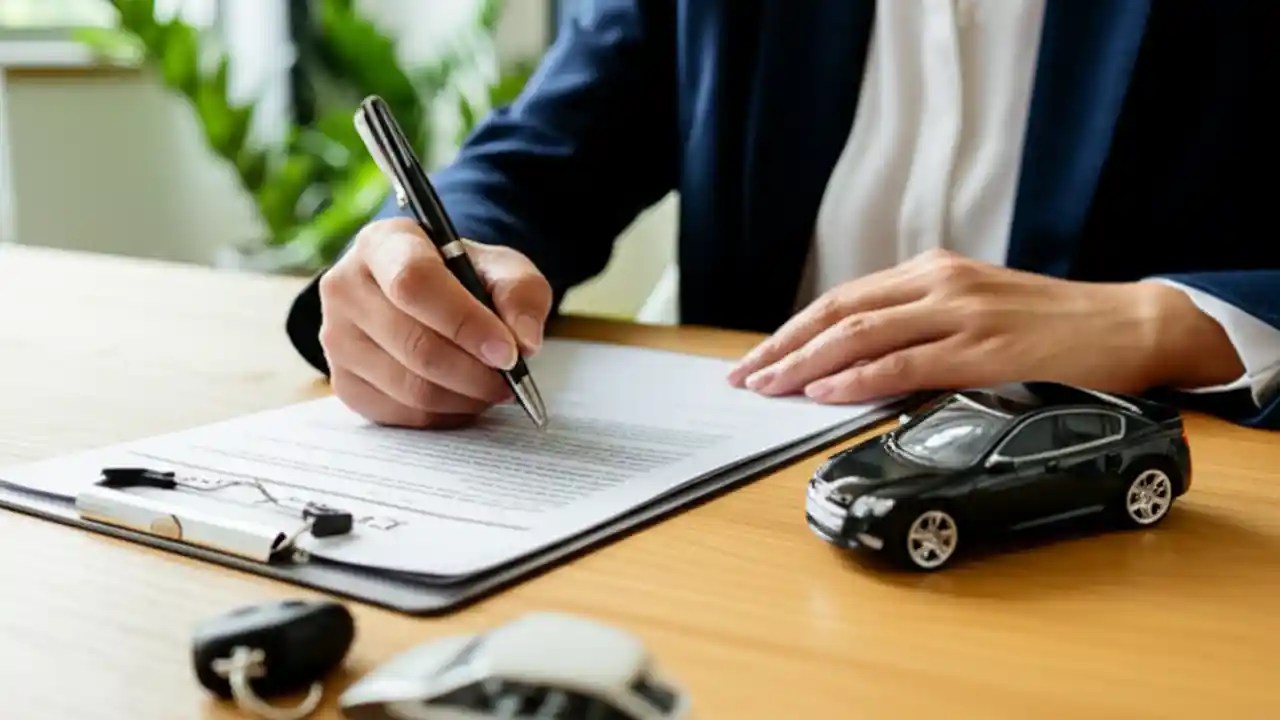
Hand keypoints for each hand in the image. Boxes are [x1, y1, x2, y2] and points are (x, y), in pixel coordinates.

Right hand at [318, 218, 551, 427]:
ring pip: (410, 387)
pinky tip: (464, 397)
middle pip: (414, 344)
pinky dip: (444, 415)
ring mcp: (337, 338)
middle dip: (475, 372)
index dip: (465, 322)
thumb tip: (523, 344)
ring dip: (464, 397)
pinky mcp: (344, 382)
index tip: (507, 351)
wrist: (426, 295)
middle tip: (511, 379)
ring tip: (493, 387)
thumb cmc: (463, 277)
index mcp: (384, 243)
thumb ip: (520, 295)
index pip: (415, 282)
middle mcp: (346, 287)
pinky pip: (401, 414)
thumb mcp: (502, 268)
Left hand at [727, 249, 1243, 403]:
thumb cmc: (1053, 326)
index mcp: (934, 273)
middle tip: (744, 376)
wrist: (1129, 326)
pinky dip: (857, 378)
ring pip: (861, 335)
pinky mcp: (983, 350)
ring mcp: (961, 314)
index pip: (843, 299)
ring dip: (804, 364)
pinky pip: (904, 364)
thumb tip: (862, 363)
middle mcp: (939, 284)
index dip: (792, 330)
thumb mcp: (977, 310)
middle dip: (782, 347)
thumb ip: (923, 327)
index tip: (757, 357)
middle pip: (838, 313)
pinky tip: (824, 393)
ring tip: (767, 386)